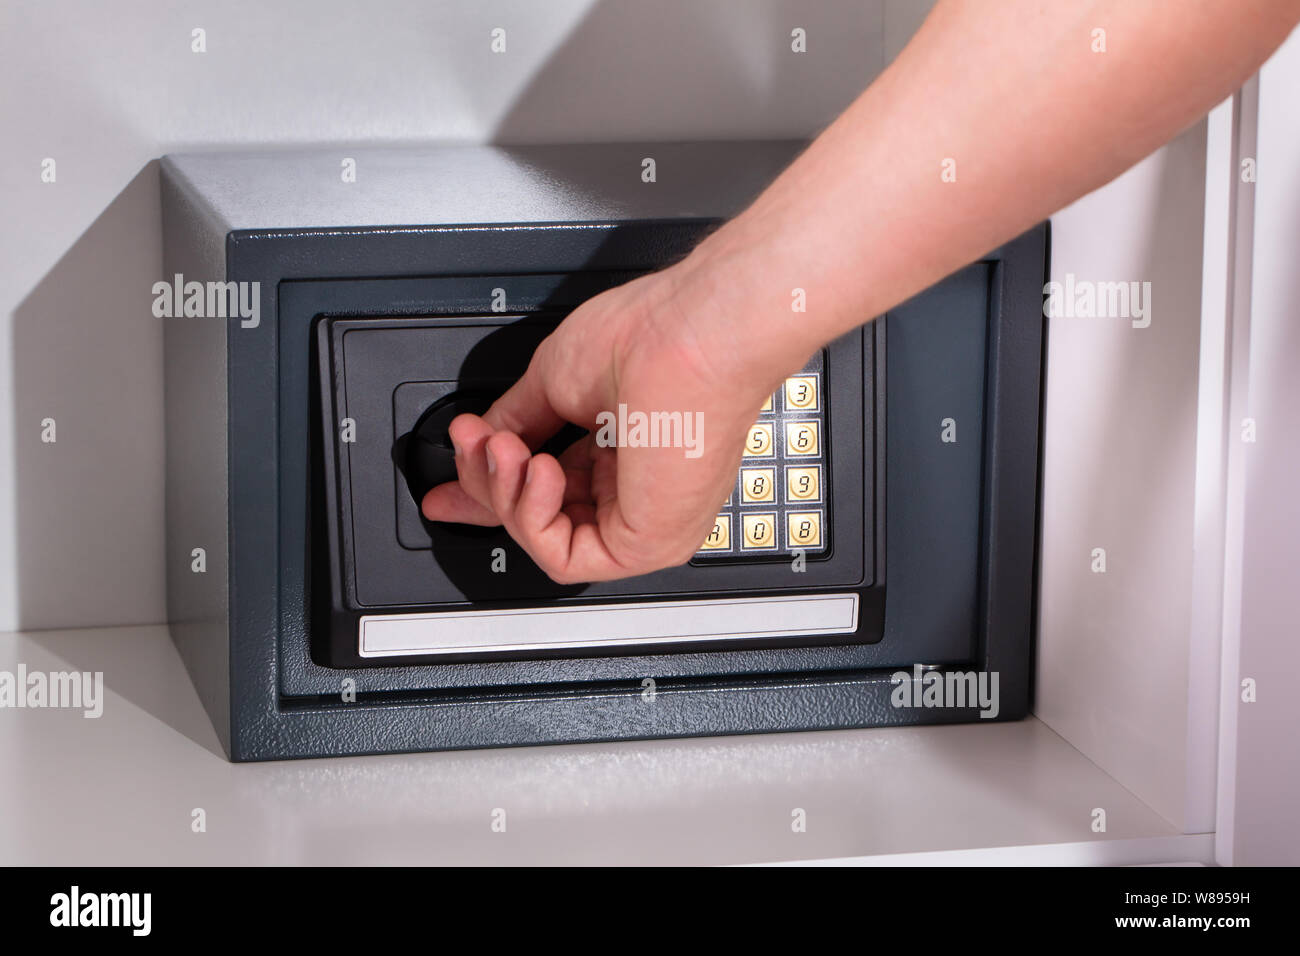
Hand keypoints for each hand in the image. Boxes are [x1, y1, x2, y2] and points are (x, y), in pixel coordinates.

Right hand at [420, 265, 781, 583]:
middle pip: (539, 518)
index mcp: (624, 452)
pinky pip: (565, 557)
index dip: (490, 494)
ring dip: (507, 493)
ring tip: (509, 447)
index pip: (548, 493)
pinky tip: (541, 470)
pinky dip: (534, 516)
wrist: (690, 336)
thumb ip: (516, 421)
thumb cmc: (653, 339)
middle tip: (475, 444)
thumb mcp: (556, 381)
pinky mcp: (648, 544)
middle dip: (487, 485)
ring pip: (546, 540)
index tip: (446, 492)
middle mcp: (639, 491)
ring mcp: (647, 520)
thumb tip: (483, 443)